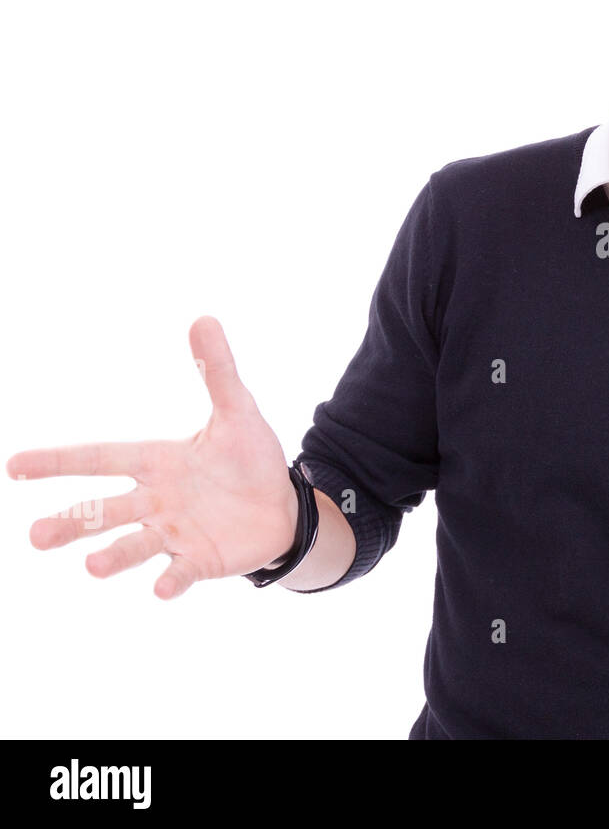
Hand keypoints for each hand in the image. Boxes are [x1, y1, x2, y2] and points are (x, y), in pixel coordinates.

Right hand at [6, 316, 298, 599]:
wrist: (281, 505)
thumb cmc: (248, 458)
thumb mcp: (237, 410)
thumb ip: (217, 371)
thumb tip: (204, 319)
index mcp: (156, 462)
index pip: (99, 458)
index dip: (58, 462)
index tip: (13, 466)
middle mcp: (156, 501)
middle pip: (103, 511)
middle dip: (69, 522)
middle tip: (35, 536)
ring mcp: (175, 533)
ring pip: (133, 546)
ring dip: (112, 556)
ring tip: (90, 567)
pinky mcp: (200, 560)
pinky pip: (180, 573)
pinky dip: (170, 581)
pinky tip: (161, 589)